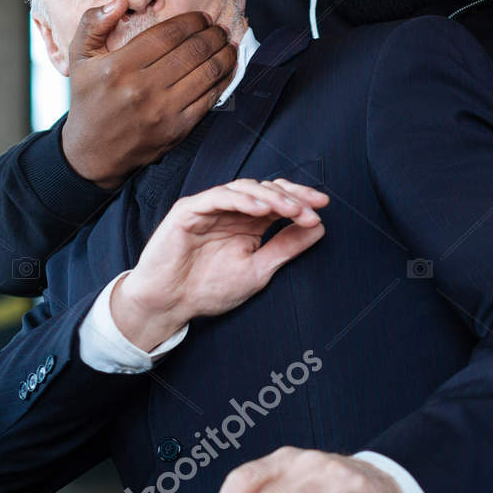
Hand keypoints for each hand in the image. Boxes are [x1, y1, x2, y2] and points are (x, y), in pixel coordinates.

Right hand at [61, 0, 238, 187]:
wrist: (93, 152)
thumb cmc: (89, 100)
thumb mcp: (79, 59)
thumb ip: (93, 24)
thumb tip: (121, 2)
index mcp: (119, 67)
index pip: (168, 35)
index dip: (192, 21)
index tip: (202, 17)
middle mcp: (142, 88)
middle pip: (192, 51)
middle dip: (212, 35)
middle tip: (219, 29)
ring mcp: (163, 111)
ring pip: (206, 73)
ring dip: (224, 55)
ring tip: (227, 44)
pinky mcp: (177, 129)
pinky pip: (209, 99)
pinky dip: (223, 80)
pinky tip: (227, 68)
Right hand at [111, 179, 327, 349]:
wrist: (169, 304)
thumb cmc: (208, 289)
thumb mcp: (258, 269)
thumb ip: (286, 247)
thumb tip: (319, 227)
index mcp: (248, 223)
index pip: (278, 201)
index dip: (301, 200)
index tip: (323, 207)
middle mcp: (231, 211)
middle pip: (265, 189)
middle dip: (291, 196)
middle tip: (312, 208)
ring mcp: (209, 207)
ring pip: (244, 188)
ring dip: (271, 197)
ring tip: (291, 209)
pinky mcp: (188, 211)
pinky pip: (217, 197)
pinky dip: (240, 200)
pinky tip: (260, 209)